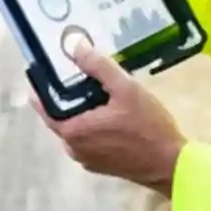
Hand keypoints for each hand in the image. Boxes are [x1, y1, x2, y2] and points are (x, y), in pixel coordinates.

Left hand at [29, 38, 185, 196]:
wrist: (171, 164)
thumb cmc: (147, 126)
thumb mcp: (125, 88)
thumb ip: (98, 66)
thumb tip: (74, 46)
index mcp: (73, 131)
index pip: (43, 106)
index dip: (40, 86)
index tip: (40, 69)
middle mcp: (73, 148)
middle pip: (60, 115)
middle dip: (65, 95)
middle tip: (74, 72)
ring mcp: (86, 159)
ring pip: (75, 127)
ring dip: (80, 109)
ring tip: (95, 88)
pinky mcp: (100, 165)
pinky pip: (87, 138)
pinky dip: (91, 123)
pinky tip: (108, 110)